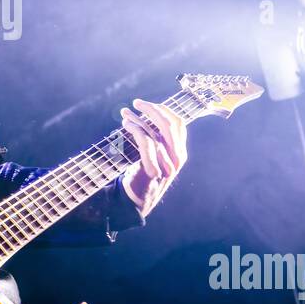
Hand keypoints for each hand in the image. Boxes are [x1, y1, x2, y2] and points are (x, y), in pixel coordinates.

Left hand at [119, 98, 187, 217]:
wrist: (136, 200)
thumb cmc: (143, 175)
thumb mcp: (156, 156)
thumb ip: (158, 139)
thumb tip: (150, 113)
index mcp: (180, 153)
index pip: (179, 124)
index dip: (164, 110)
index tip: (149, 104)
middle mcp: (177, 159)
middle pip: (169, 125)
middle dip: (152, 109)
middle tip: (137, 103)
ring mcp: (166, 165)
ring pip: (155, 132)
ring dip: (138, 118)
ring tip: (124, 113)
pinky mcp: (152, 170)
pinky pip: (145, 142)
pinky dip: (135, 129)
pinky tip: (126, 125)